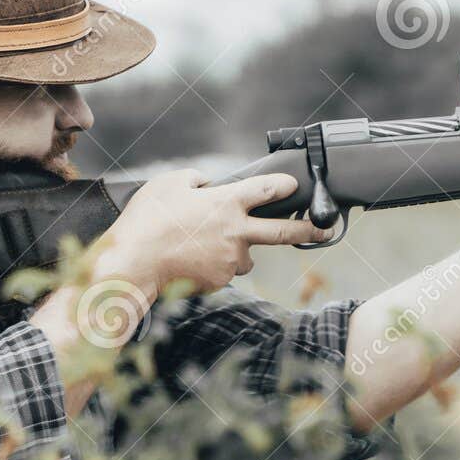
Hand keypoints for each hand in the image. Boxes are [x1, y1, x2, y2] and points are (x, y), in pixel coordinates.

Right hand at [93, 169, 331, 295]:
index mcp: (227, 203)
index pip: (266, 189)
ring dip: (235, 248)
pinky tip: (191, 257)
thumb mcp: (169, 183)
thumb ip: (195, 179)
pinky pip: (224, 270)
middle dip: (307, 230)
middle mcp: (236, 232)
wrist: (135, 263)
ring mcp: (230, 260)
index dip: (283, 185)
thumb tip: (207, 184)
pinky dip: (214, 264)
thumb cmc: (148, 220)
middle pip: (282, 232)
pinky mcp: (220, 281)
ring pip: (244, 254)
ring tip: (202, 243)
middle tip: (324, 229)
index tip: (293, 185)